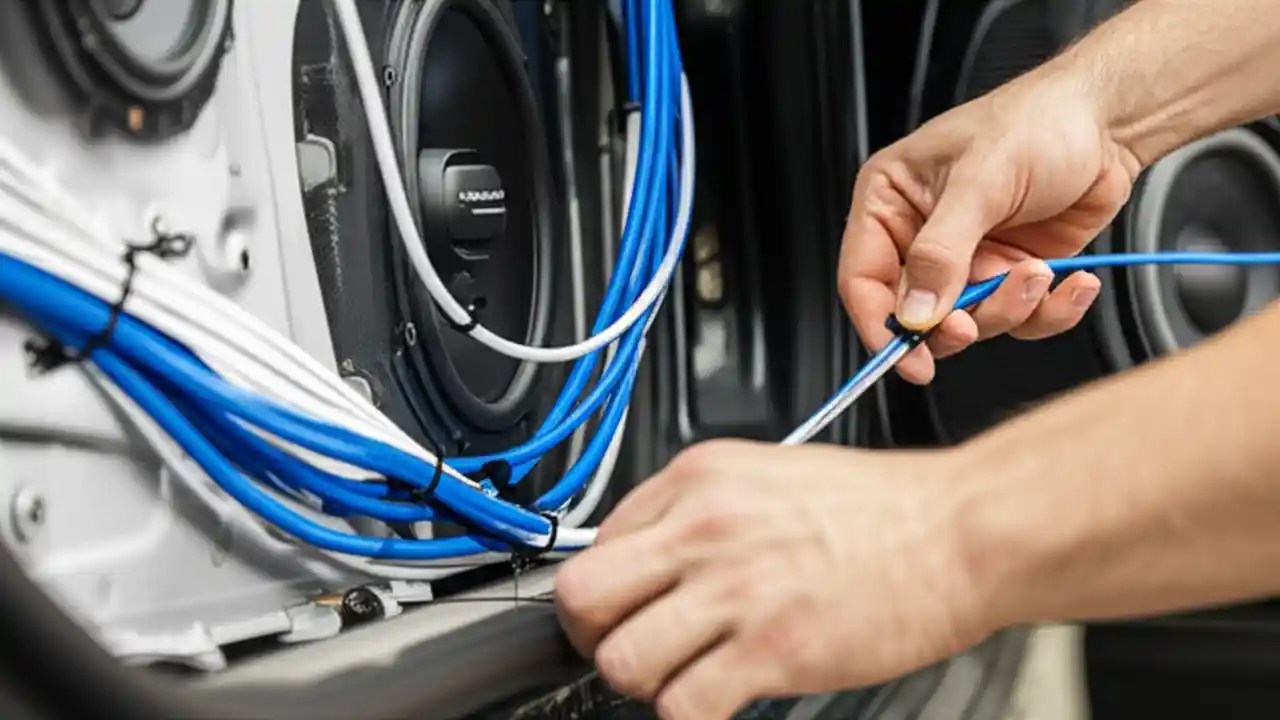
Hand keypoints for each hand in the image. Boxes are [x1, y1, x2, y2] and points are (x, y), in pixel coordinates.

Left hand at [554, 440, 993, 719]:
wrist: (960, 531)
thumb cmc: (882, 508)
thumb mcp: (771, 475)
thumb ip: (703, 512)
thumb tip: (653, 558)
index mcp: (700, 477)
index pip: (598, 541)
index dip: (608, 588)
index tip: (626, 608)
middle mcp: (704, 526)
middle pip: (584, 598)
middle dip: (594, 636)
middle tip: (630, 648)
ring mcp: (735, 589)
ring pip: (622, 661)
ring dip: (644, 683)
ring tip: (682, 678)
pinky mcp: (771, 650)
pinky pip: (682, 706)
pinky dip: (690, 716)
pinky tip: (720, 702)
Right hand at [839, 70, 1141, 383]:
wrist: (1109, 120)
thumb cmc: (1039, 121)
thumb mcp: (981, 182)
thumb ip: (941, 252)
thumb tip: (915, 312)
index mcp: (891, 201)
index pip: (862, 278)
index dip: (880, 325)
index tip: (908, 358)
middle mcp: (923, 235)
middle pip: (915, 313)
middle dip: (954, 322)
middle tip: (973, 320)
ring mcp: (968, 258)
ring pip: (969, 322)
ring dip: (1009, 308)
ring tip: (1038, 272)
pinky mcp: (1010, 272)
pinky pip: (1019, 319)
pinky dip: (1049, 311)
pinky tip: (1070, 281)